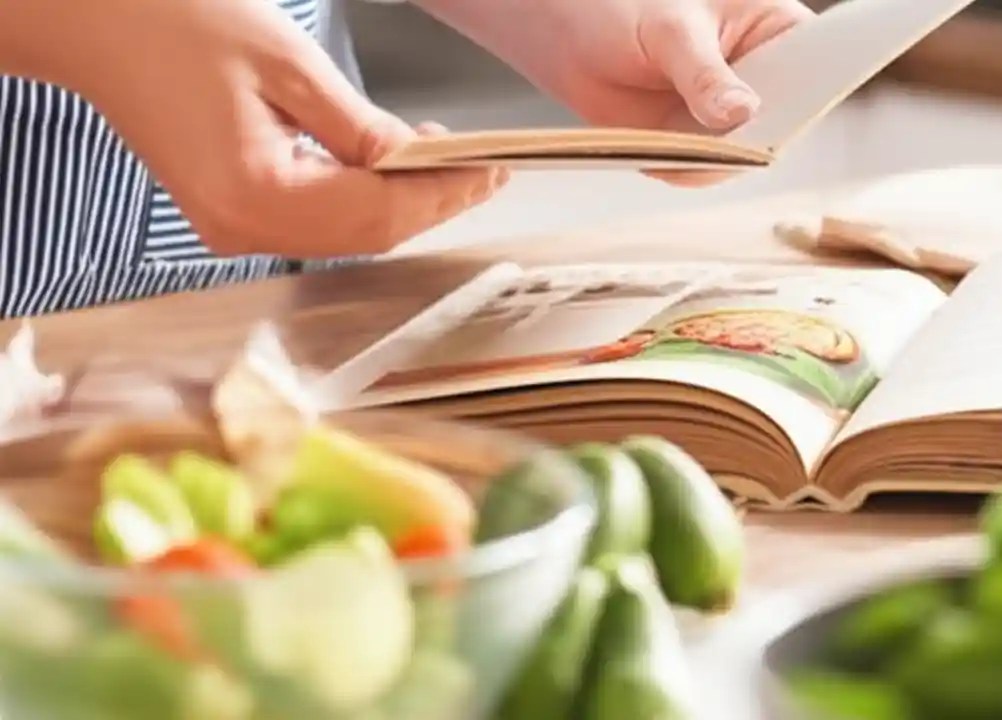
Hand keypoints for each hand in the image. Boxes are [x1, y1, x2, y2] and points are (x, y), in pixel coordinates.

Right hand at [2, 0, 505, 257]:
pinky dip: (365, 202)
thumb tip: (419, 162)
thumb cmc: (174, 25)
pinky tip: (395, 172)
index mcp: (254, 194)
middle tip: (486, 171)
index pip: (378, 210)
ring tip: (453, 167)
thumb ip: (360, 127)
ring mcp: (234, 228)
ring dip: (404, 205)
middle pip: (368, 234)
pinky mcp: (233, 213)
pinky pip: (318, 223)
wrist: (98, 24)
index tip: (491, 169)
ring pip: (348, 234)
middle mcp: (242, 228)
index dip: (444, 192)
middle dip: (434, 203)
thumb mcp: (288, 65)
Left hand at [422, 0, 812, 185]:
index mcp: (776, 30)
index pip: (817, 64)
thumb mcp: (669, 30)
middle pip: (785, 121)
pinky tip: (656, 152)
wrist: (570, 32)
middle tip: (731, 143)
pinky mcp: (697, 144)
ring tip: (679, 148)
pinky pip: (703, 170)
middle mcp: (762, 79)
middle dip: (760, 138)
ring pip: (744, 155)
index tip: (792, 110)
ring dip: (714, 161)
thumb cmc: (625, 6)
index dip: (814, 92)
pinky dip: (681, 169)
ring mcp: (729, 116)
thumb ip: (704, 73)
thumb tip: (739, 114)